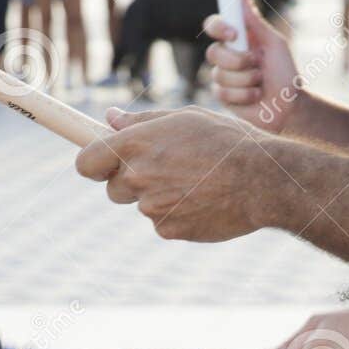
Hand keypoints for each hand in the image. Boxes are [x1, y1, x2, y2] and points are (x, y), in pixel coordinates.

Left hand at [74, 105, 275, 241]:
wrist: (261, 180)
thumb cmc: (227, 141)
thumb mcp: (185, 118)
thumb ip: (143, 122)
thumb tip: (110, 119)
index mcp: (136, 143)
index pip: (86, 162)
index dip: (93, 163)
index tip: (101, 164)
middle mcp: (137, 176)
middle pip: (113, 188)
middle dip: (131, 182)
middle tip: (167, 170)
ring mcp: (151, 207)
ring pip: (142, 205)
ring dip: (159, 197)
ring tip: (195, 182)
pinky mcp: (168, 230)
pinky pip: (162, 223)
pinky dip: (177, 214)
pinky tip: (203, 200)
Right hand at [204, 0, 299, 133]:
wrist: (289, 105)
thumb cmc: (285, 72)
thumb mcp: (275, 44)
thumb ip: (256, 23)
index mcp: (238, 40)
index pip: (214, 26)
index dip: (218, 27)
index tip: (234, 34)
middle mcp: (227, 56)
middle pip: (212, 52)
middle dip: (237, 61)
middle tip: (257, 64)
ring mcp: (223, 77)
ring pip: (219, 75)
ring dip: (246, 79)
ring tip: (260, 83)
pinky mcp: (223, 96)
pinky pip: (222, 92)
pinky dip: (243, 95)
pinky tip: (255, 96)